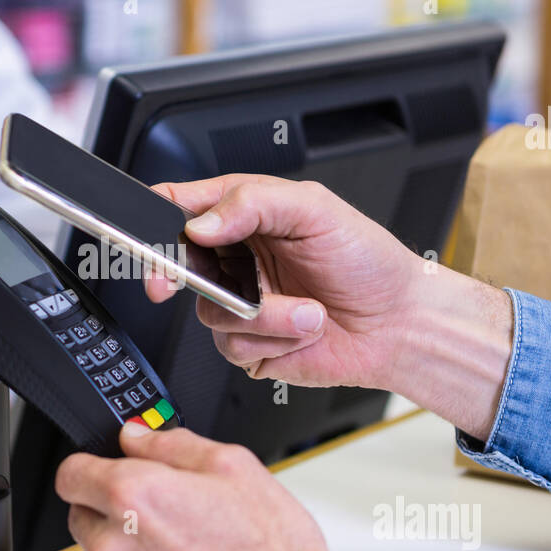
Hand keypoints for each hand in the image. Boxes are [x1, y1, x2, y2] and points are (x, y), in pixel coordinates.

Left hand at [57, 422, 399, 550]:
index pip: (71, 472)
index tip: (108, 470)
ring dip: (129, 550)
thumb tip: (138, 436)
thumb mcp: (235, 468)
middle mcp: (115, 547)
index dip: (92, 466)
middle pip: (81, 515)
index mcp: (134, 497)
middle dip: (111, 508)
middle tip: (162, 512)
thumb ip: (172, 444)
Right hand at [149, 174, 512, 439]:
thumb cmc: (368, 262)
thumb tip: (203, 223)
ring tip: (306, 308)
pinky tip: (303, 329)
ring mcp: (240, 305)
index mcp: (245, 216)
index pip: (182, 208)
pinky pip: (233, 347)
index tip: (151, 235)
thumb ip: (254, 203)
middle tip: (174, 279)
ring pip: (209, 312)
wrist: (399, 325)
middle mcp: (236, 260)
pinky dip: (273, 339)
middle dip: (177, 275)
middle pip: (177, 264)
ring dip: (263, 315)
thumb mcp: (315, 209)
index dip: (154, 219)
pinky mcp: (250, 346)